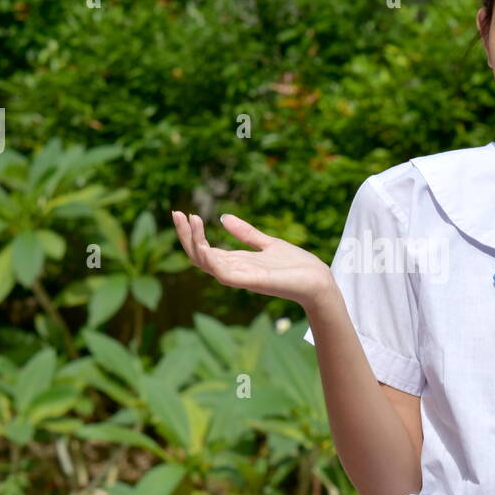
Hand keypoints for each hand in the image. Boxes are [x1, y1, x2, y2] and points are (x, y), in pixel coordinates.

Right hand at [171, 210, 333, 308]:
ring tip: (190, 221)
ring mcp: (241, 277)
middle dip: (185, 235)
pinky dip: (210, 260)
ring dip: (194, 244)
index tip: (183, 212)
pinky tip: (203, 244)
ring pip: (206, 264)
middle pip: (199, 256)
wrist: (318, 281)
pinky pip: (222, 274)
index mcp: (237, 262)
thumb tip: (224, 218)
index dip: (191, 233)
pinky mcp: (251, 282)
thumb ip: (247, 233)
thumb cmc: (296, 266)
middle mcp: (234, 270)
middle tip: (176, 213)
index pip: (204, 249)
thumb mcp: (268, 243)